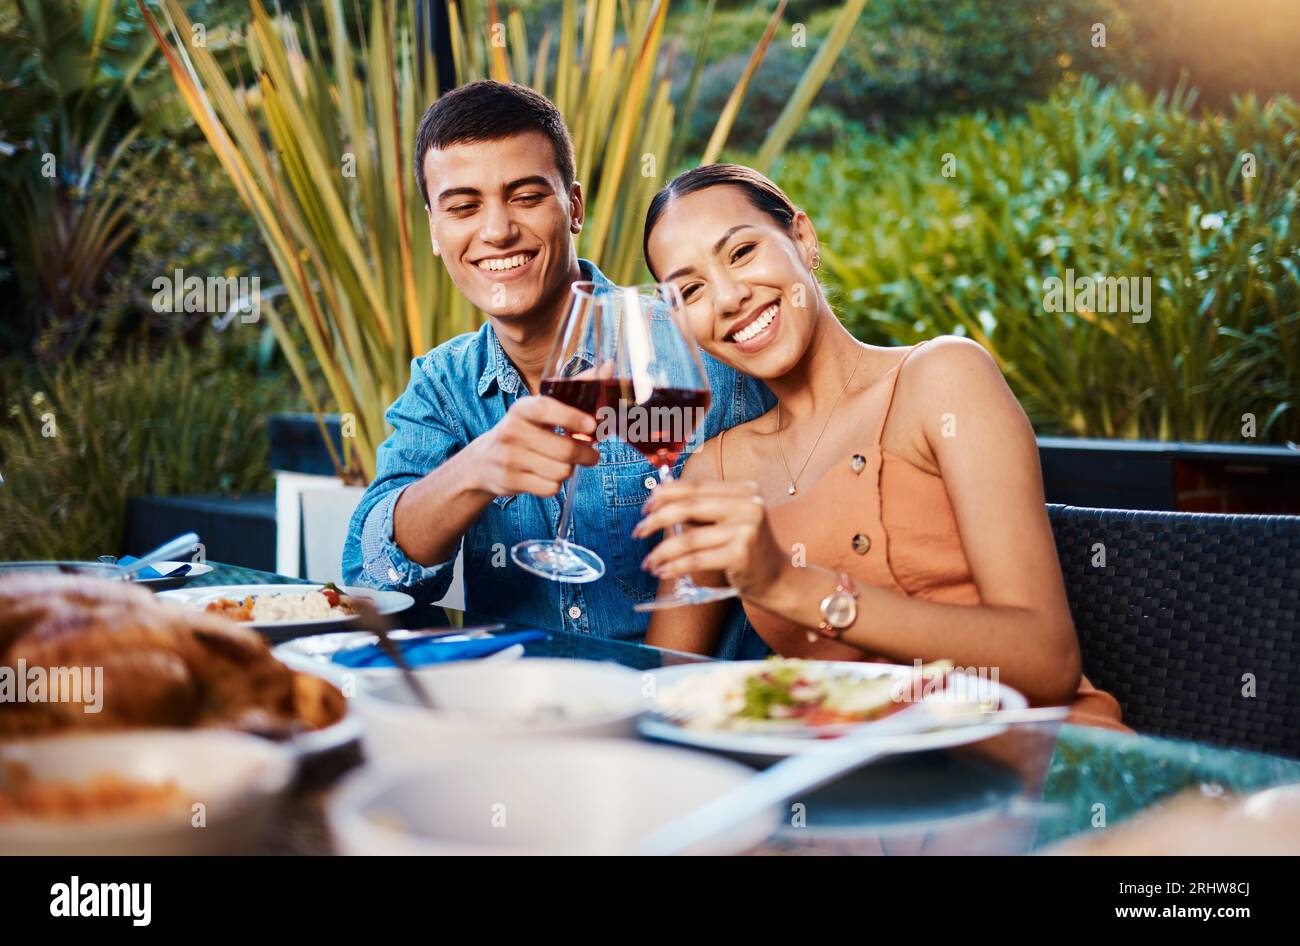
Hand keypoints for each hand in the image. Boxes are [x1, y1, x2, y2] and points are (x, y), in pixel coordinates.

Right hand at [468, 395, 599, 497]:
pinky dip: (555, 484)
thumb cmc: (524, 431)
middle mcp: (513, 431)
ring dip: (570, 469)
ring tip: (565, 463)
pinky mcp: (511, 481)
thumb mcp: (541, 409)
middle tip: (592, 454)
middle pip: (565, 449)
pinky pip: (550, 488)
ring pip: (561, 471)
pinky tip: (548, 475)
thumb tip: (609, 366)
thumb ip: (575, 389)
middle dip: (586, 454)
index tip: (592, 425)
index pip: (546, 408)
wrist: (484, 461)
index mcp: (522, 409)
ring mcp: (510, 458)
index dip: (572, 417)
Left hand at [633, 480, 787, 598]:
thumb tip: (658, 504)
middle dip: (656, 520)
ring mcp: (746, 529)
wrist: (778, 580)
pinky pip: (696, 559)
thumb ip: (703, 511)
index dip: (665, 494)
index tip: (645, 507)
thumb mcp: (731, 521)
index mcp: (744, 490)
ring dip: (662, 551)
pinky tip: (663, 571)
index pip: (695, 486)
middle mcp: (748, 505)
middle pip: (688, 507)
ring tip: (648, 562)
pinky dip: (674, 567)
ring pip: (689, 538)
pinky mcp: (741, 554)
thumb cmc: (747, 550)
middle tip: (638, 532)